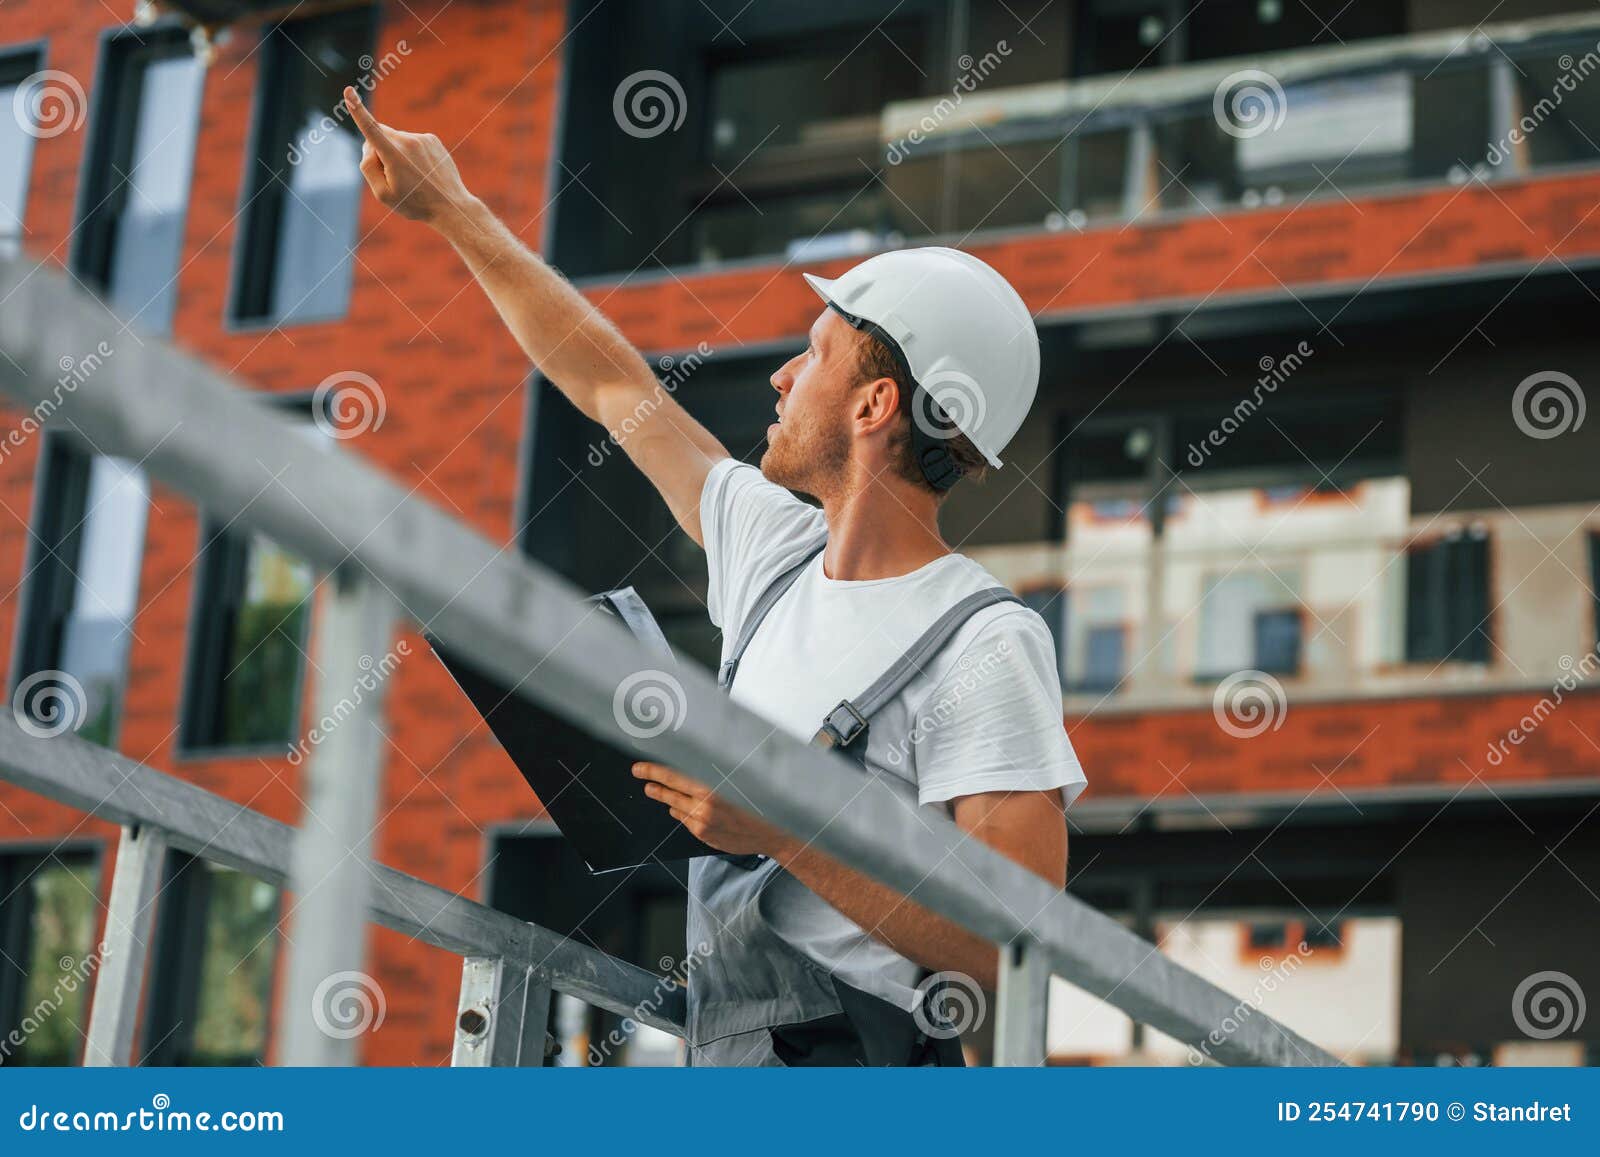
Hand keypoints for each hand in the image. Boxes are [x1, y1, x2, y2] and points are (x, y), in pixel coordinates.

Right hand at [343, 87, 471, 225]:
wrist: (451, 206)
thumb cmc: (414, 203)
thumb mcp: (383, 194)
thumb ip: (368, 167)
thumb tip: (369, 144)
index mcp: (394, 156)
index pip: (371, 129)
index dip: (357, 110)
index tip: (348, 91)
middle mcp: (408, 142)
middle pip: (380, 135)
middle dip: (378, 150)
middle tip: (392, 175)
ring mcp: (422, 139)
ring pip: (396, 139)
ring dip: (397, 153)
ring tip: (413, 176)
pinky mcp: (432, 139)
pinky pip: (411, 141)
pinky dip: (411, 153)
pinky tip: (422, 170)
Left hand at [632, 762, 795, 857]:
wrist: (772, 832)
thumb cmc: (757, 804)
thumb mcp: (736, 783)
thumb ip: (710, 780)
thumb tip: (687, 771)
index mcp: (711, 787)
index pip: (674, 776)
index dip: (654, 771)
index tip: (639, 768)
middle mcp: (704, 805)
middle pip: (670, 791)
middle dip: (653, 784)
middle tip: (639, 774)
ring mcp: (702, 822)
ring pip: (677, 807)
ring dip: (670, 799)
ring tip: (657, 790)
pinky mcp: (703, 834)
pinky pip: (686, 820)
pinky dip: (686, 813)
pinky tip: (690, 809)